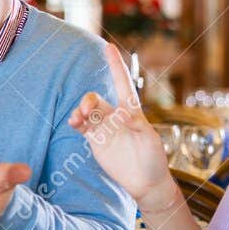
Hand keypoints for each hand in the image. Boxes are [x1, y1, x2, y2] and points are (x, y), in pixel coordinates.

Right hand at [66, 42, 168, 201]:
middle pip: (97, 99)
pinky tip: (75, 123)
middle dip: (89, 100)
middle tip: (87, 110)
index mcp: (132, 111)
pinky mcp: (95, 140)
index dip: (115, 65)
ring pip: (86, 111)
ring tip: (78, 119)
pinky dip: (76, 121)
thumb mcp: (150, 140)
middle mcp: (115, 116)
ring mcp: (103, 128)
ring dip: (80, 110)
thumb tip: (122, 114)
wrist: (146, 182)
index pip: (122, 84)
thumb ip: (137, 126)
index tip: (108, 47)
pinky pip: (82, 126)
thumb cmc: (153, 158)